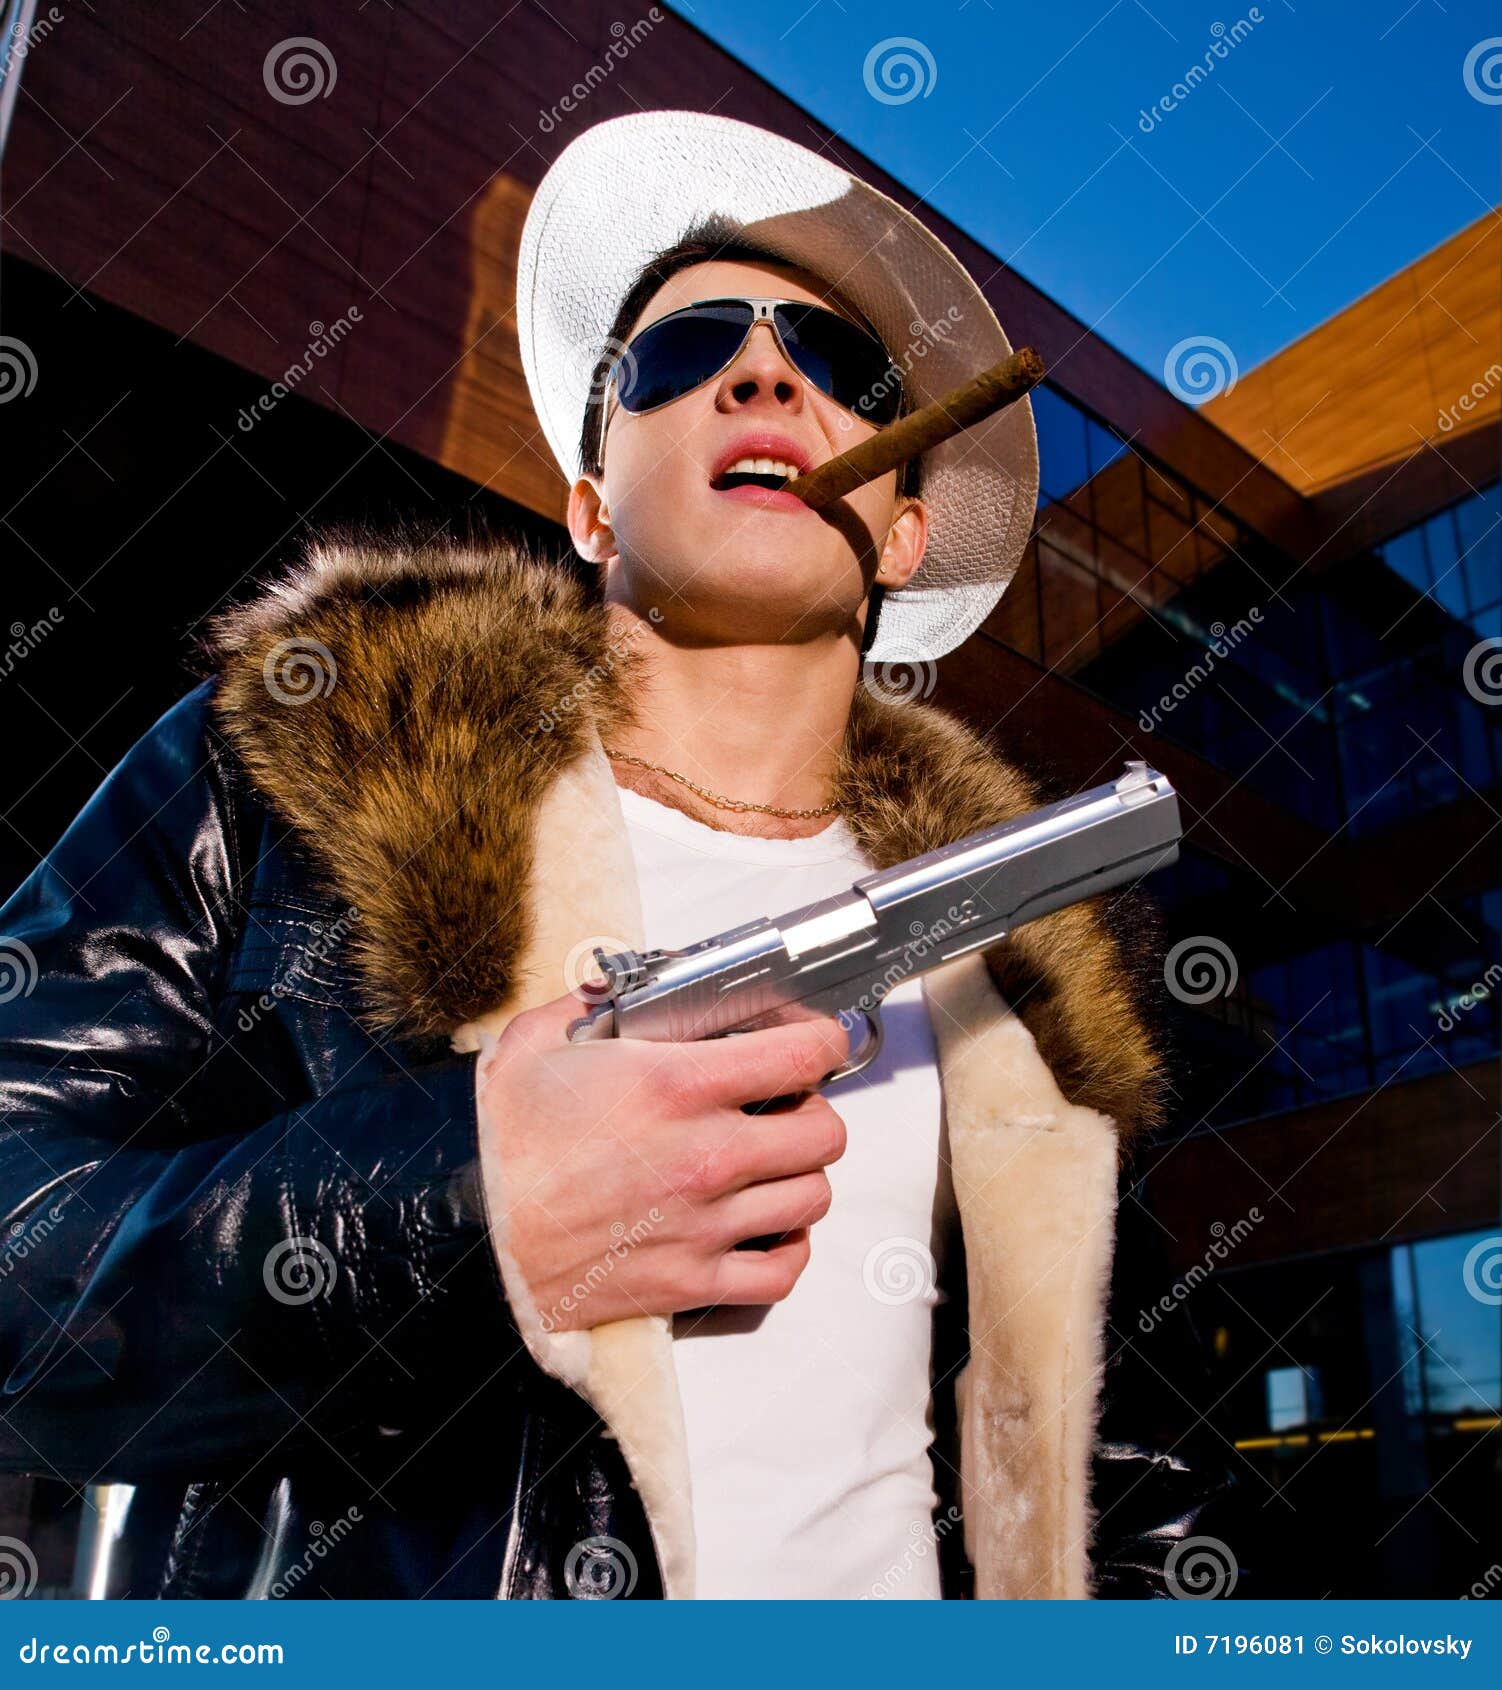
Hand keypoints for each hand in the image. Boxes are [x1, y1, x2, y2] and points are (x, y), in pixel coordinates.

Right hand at [476, 990, 848, 1331]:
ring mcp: (705, 1223)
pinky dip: (789, 1249)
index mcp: (678, 1086)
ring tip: (773, 1163)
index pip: (802, 1053)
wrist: (464, 1238)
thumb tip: (627, 985)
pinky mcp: (693, 1281)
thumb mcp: (537, 1042)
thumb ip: (594, 1002)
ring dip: (802, 1175)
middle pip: (825, 1131)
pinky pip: (783, 1272)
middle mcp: (707, 1155)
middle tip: (785, 1105)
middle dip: (813, 1110)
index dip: (819, 1038)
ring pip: (813, 1197)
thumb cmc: (501, 1144)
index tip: (809, 1039)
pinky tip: (768, 1226)